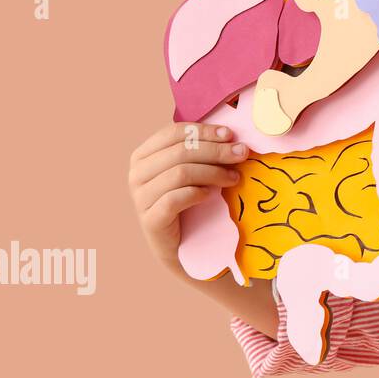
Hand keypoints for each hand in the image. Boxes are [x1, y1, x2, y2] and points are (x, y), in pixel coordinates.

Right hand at [127, 122, 245, 272]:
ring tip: (234, 177)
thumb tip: (231, 135)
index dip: (204, 131)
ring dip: (213, 172)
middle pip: (180, 151)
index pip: (174, 133)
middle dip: (216, 151)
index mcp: (144, 155)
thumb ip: (203, 150)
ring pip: (180, 173)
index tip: (230, 135)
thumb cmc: (190, 202)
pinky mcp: (150, 220)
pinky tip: (211, 194)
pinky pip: (175, 199)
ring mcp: (140, 198)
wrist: (182, 246)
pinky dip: (197, 193)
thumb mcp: (194, 170)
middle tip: (241, 154)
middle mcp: (137, 174)